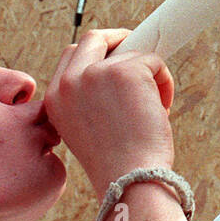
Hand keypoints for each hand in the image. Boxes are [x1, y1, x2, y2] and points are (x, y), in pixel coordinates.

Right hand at [43, 27, 175, 196]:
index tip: (117, 58)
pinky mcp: (126, 71)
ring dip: (149, 75)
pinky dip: (164, 81)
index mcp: (55, 98)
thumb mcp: (87, 126)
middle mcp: (69, 82)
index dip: (97, 52)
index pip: (71, 55)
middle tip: (141, 55)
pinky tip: (162, 110)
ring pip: (132, 52)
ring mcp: (96, 73)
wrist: (130, 182)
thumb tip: (123, 67)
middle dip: (120, 40)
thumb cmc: (118, 164)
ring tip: (154, 109)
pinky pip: (154, 60)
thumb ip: (92, 96)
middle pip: (95, 38)